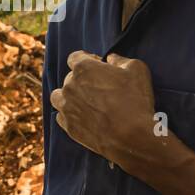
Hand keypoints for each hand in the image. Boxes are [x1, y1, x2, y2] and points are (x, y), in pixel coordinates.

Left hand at [49, 50, 160, 170]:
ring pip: (58, 96)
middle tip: (100, 88)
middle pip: (69, 77)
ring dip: (69, 96)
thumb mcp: (137, 69)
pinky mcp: (68, 126)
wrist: (131, 137)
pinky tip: (84, 116)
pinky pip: (61, 116)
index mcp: (83, 68)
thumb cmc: (135, 100)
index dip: (87, 59)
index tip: (98, 66)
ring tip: (85, 102)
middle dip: (82, 80)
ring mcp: (66, 107)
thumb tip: (111, 58)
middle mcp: (69, 86)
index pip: (75, 57)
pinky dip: (70, 115)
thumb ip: (120, 59)